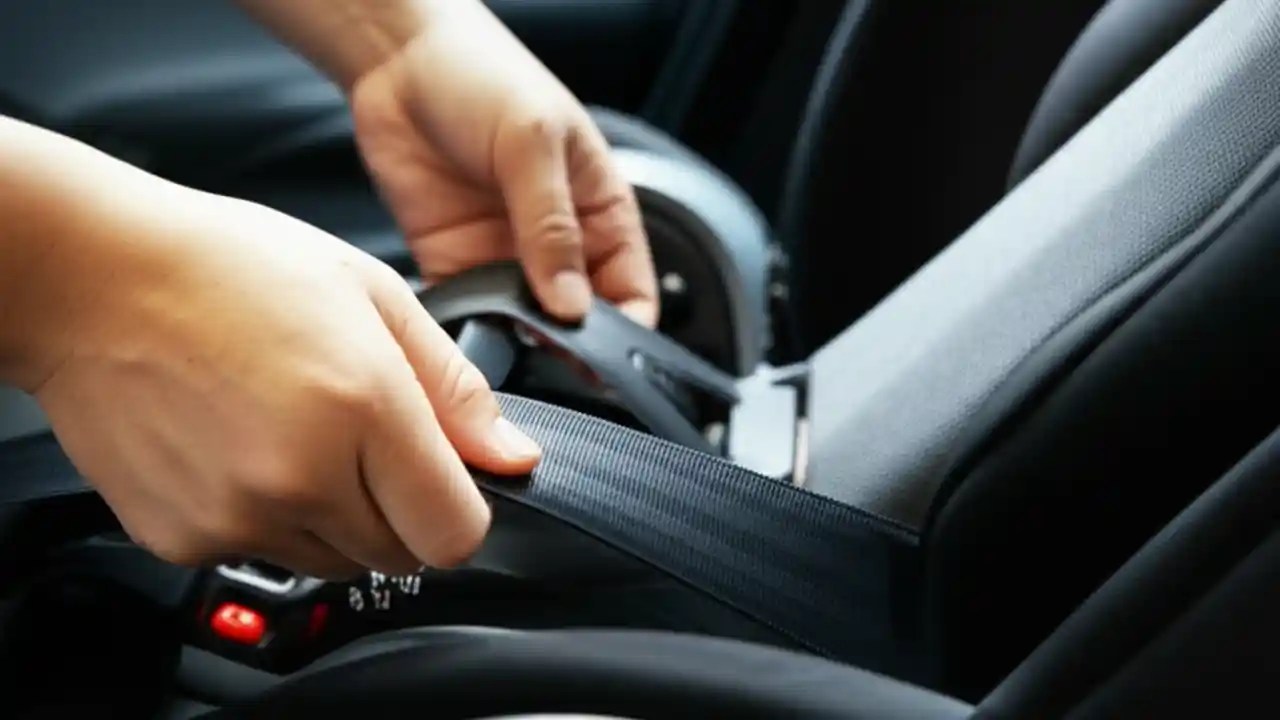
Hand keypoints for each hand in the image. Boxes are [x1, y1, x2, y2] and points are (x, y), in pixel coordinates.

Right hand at [23, 169, 538, 577]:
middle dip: (401, 509)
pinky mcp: (185, 538)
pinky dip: (269, 520)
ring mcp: (237, 515)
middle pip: (400, 555)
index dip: (463, 510)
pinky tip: (241, 448)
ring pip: (335, 563)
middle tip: (360, 437)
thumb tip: (512, 457)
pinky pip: (263, 555)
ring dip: (337, 518)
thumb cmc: (229, 268)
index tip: (446, 479)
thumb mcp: (371, 295)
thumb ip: (453, 387)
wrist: (91, 279)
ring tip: (294, 433)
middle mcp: (301, 476)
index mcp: (361, 407)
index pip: (455, 532)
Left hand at [347, 0, 658, 326]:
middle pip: (578, 320)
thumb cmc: (483, 75)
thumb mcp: (532, 142)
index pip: (631, 292)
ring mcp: (505, 256)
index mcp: (600, 212)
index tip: (600, 357)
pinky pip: (468, 313)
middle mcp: (558, 242)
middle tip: (547, 356)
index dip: (624, 331)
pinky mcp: (454, 262)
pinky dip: (467, 329)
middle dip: (567, 346)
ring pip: (523, 326)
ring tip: (504, 344)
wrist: (397, 58)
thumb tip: (571, 304)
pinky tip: (464, 331)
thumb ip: (552, 227)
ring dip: (515, 341)